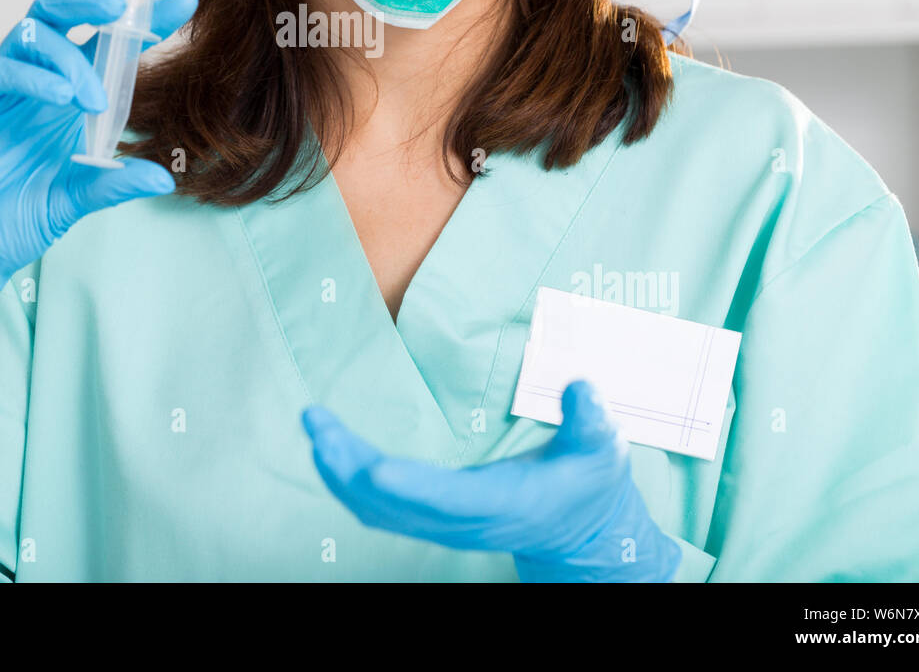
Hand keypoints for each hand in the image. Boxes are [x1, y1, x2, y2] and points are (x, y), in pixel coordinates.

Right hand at [0, 0, 196, 388]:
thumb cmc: (9, 225)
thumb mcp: (74, 202)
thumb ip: (114, 183)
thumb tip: (164, 177)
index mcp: (66, 101)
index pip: (107, 47)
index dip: (144, 23)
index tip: (183, 4)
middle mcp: (34, 87)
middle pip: (59, 18)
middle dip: (91, 2)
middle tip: (123, 5)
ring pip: (30, 35)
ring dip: (69, 57)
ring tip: (92, 98)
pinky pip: (0, 72)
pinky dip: (34, 77)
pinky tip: (59, 97)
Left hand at [302, 380, 680, 581]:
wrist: (584, 531)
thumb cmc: (589, 484)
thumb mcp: (603, 450)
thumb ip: (590, 420)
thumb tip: (581, 387)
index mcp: (507, 505)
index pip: (451, 499)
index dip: (412, 487)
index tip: (374, 467)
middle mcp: (468, 521)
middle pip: (397, 507)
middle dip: (352, 469)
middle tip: (318, 426)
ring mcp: (446, 525)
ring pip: (379, 510)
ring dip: (341, 471)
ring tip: (314, 426)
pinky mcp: (433, 518)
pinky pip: (379, 508)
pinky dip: (348, 480)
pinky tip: (330, 447)